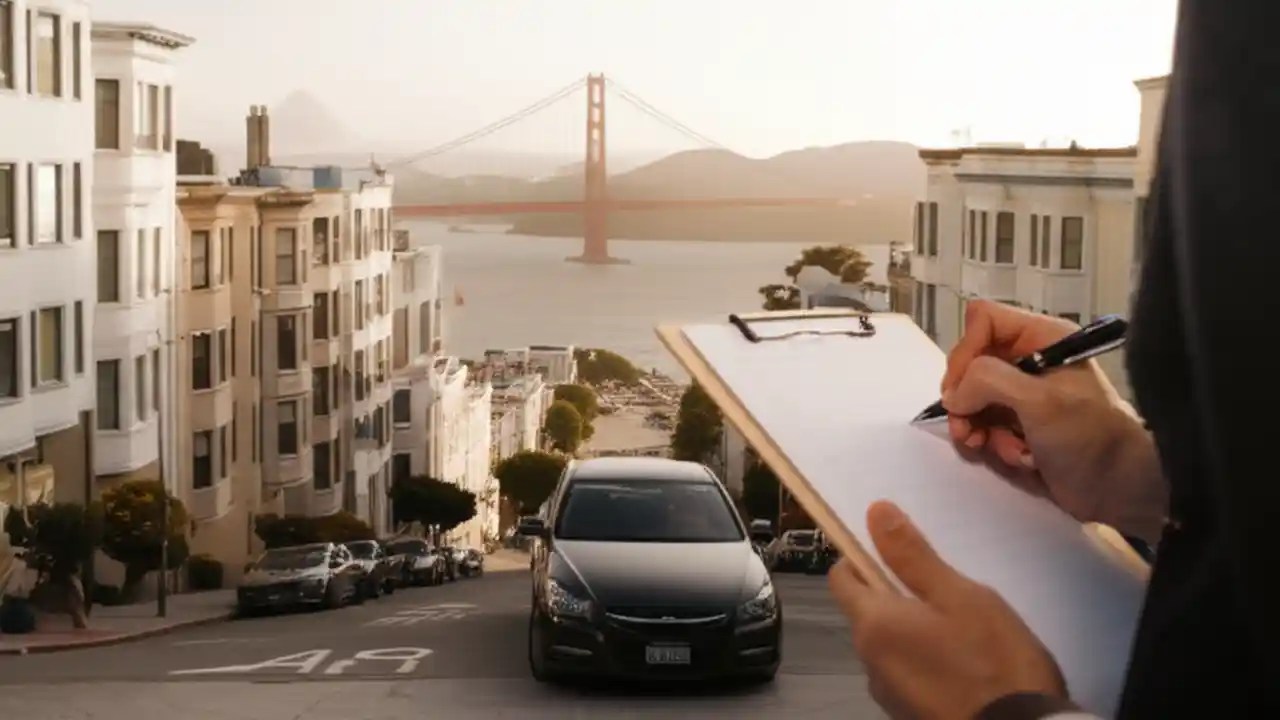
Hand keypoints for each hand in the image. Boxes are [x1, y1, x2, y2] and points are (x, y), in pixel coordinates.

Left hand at [830, 501, 1066, 719]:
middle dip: (894, 594)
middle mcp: (868, 661)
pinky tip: (961, 660)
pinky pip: (906, 673)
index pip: (842, 578)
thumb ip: (912, 556)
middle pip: (866, 613)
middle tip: (942, 587)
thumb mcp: (959, 596)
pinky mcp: (908, 714)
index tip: (896, 551)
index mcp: (872, 625)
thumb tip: (875, 512)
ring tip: (959, 626)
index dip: (862, 557)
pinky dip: (923, 660)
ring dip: (911, 630)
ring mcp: (887, 694)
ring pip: (888, 645)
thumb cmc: (992, 660)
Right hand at [940, 300, 1167, 543]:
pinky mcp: (1020, 427)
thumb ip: (989, 382)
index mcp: (1042, 339)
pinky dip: (993, 445)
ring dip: (977, 428)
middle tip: (967, 428)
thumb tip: (953, 395)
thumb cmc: (1089, 436)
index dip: (966, 351)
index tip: (961, 389)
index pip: (983, 321)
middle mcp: (1029, 361)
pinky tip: (1017, 459)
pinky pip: (986, 427)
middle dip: (965, 399)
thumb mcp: (1041, 401)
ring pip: (973, 400)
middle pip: (971, 363)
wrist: (1121, 488)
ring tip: (993, 448)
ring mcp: (1023, 396)